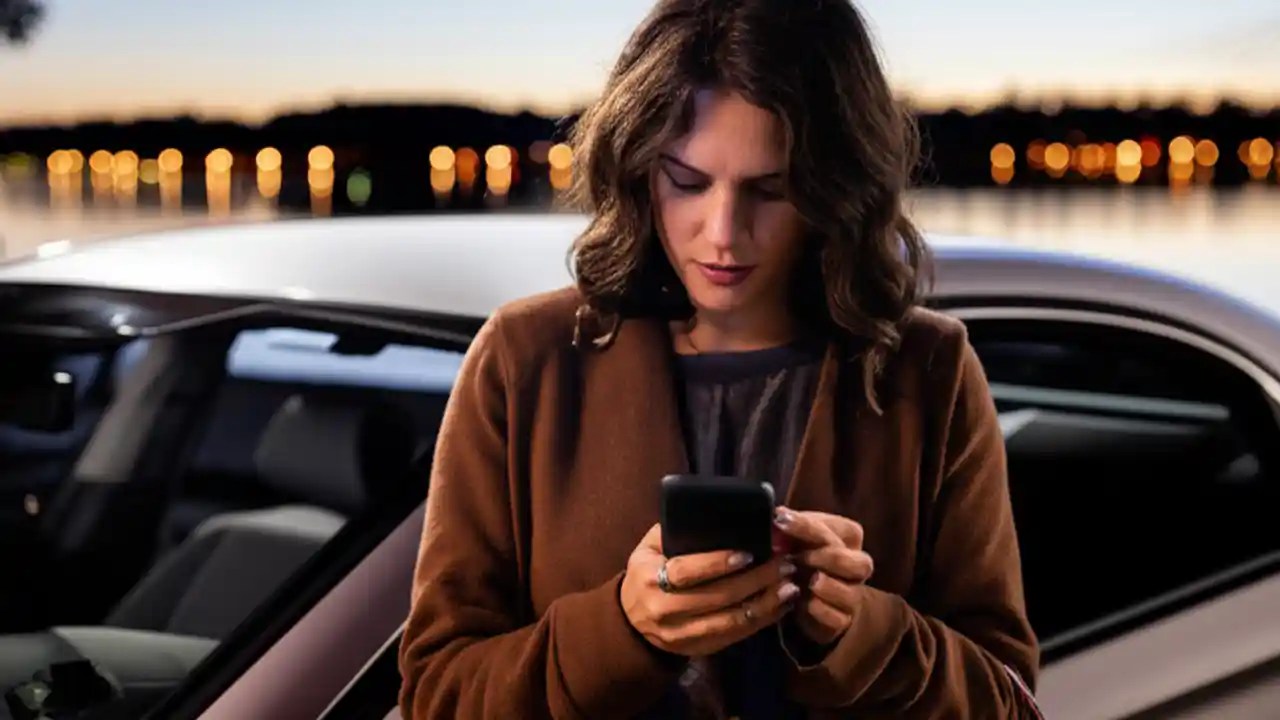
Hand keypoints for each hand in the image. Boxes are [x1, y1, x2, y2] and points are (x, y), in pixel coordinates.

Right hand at [621, 524, 800, 656]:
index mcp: (651, 578)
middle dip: (755, 580)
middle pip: (717, 597)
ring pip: (730, 621)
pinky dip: (761, 621)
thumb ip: (676, 530)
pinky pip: (734, 636)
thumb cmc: (647, 572)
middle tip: (784, 564)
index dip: (718, 563)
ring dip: (765, 604)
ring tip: (789, 586)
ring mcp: (681, 634)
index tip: (749, 552)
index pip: (687, 571)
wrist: (631, 620)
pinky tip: (780, 606)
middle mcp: (664, 609)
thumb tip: (715, 512)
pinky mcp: (697, 648)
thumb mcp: (650, 547)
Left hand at [773, 507, 874, 645]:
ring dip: (827, 586)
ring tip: (806, 581)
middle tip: (797, 556)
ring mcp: (852, 596)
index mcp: (849, 538)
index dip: (807, 525)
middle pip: (857, 562)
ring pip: (851, 593)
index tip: (779, 519)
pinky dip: (820, 610)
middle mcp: (857, 566)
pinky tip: (803, 603)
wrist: (803, 596)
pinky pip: (837, 618)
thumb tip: (774, 517)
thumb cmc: (799, 555)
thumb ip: (789, 527)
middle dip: (826, 557)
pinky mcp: (841, 620)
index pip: (840, 529)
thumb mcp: (795, 535)